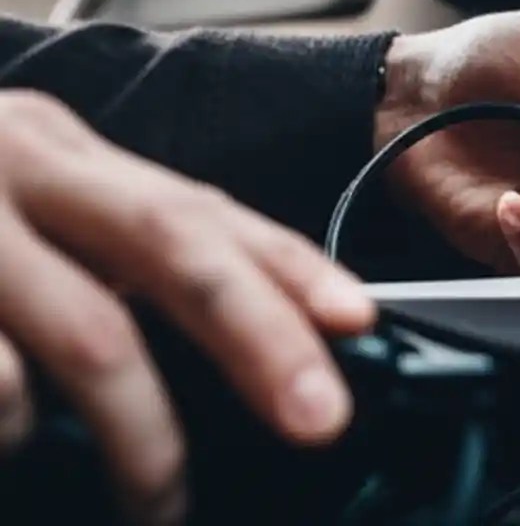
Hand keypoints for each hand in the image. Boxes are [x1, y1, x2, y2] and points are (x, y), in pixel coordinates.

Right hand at [0, 91, 375, 523]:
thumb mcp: (25, 213)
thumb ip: (111, 254)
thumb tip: (249, 336)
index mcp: (70, 155)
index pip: (207, 207)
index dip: (291, 264)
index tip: (359, 320)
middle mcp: (23, 165)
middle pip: (174, 245)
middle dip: (260, 338)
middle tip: (320, 419)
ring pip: (89, 333)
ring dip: (144, 435)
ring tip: (165, 504)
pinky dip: (17, 431)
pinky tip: (23, 457)